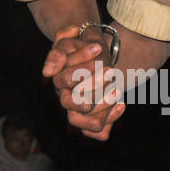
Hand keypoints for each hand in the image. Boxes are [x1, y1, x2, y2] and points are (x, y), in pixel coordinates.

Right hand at [42, 23, 125, 139]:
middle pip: (73, 103)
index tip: (97, 48)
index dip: (82, 65)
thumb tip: (48, 72)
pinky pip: (99, 131)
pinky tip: (121, 103)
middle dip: (95, 86)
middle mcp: (65, 98)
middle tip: (111, 71)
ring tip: (116, 91)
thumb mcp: (69, 39)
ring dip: (103, 106)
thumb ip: (58, 51)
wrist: (98, 53)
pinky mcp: (93, 119)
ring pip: (84, 121)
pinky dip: (111, 118)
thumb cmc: (82, 44)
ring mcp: (78, 111)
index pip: (65, 78)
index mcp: (57, 80)